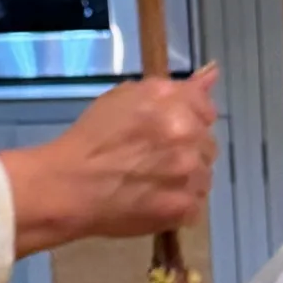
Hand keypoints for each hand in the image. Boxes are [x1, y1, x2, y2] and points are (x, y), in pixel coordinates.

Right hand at [0, 66, 219, 255]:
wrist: (71, 186)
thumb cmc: (92, 138)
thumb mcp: (126, 97)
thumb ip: (175, 88)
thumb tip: (212, 75)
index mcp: (174, 103)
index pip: (207, 111)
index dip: (189, 121)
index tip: (168, 133)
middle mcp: (187, 134)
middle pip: (207, 145)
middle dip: (187, 150)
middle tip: (153, 160)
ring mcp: (189, 173)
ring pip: (204, 176)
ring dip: (186, 179)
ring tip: (152, 182)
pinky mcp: (184, 207)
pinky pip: (195, 205)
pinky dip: (179, 204)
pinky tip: (154, 201)